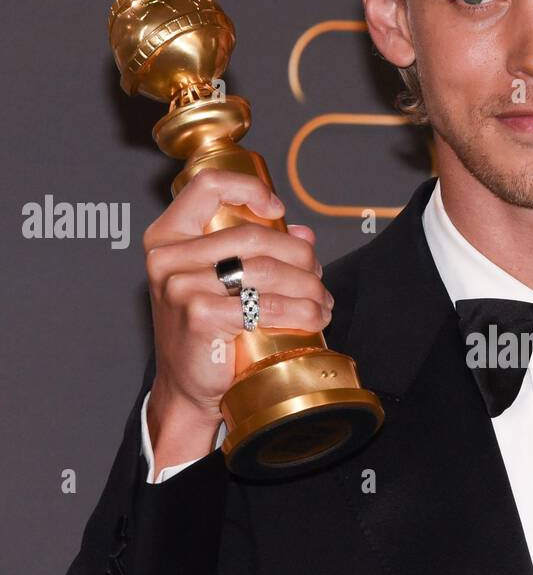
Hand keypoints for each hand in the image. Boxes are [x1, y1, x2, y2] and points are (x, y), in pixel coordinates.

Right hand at [142, 170, 332, 455]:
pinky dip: (300, 311)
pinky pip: (266, 305)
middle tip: (318, 277)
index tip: (277, 210)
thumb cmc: (206, 333)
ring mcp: (181, 285)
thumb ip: (255, 252)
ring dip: (309, 286)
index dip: (249, 189)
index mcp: (168, 237)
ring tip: (322, 301)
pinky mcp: (200, 315)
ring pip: (267, 270)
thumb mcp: (221, 283)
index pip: (207, 187)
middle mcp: (168, 257)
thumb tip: (302, 232)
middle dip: (301, 257)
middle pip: (255, 236)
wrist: (187, 387)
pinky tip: (314, 318)